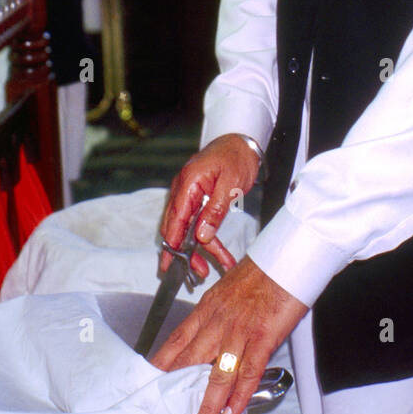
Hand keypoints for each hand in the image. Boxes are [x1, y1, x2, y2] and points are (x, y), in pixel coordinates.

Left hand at [150, 256, 307, 413]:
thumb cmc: (263, 272)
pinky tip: (231, 412)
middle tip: (163, 412)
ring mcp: (239, 331)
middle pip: (190, 360)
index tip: (150, 379)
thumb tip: (213, 330)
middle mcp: (218, 321)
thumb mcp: (230, 288)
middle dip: (175, 389)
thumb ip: (219, 312)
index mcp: (209, 308)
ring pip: (217, 374)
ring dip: (206, 404)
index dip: (163, 362)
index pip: (177, 339)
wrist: (286, 259)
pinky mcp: (262, 338)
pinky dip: (239, 396)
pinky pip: (248, 372)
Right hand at [160, 133, 260, 279]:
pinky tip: (217, 252)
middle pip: (178, 226)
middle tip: (194, 273)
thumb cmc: (236, 156)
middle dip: (184, 252)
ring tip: (209, 268)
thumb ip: (215, 210)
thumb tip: (201, 235)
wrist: (241, 141)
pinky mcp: (198, 198)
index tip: (171, 263)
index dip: (173, 242)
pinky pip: (197, 221)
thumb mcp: (231, 185)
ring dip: (197, 249)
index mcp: (188, 182)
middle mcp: (184, 189)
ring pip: (188, 228)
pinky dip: (205, 238)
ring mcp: (190, 193)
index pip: (176, 218)